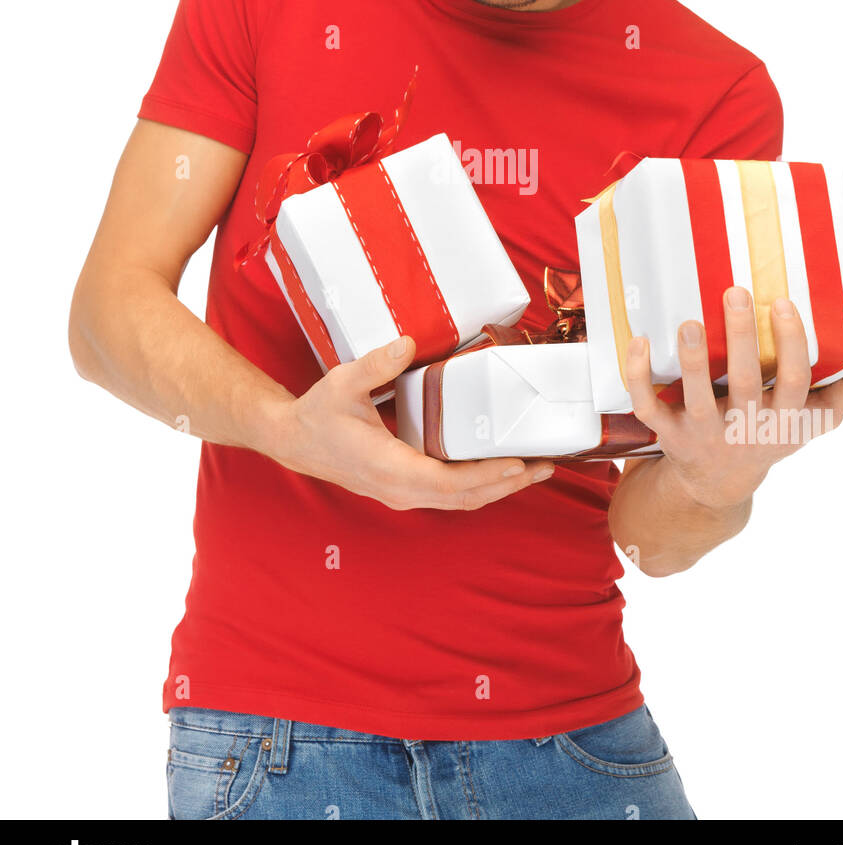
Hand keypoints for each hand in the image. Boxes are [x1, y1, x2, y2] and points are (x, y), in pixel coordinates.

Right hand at [267, 334, 553, 509]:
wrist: (295, 440)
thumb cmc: (318, 414)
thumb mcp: (342, 383)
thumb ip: (375, 365)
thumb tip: (408, 344)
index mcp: (389, 467)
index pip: (447, 483)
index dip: (485, 476)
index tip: (518, 464)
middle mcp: (401, 489)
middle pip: (465, 498)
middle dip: (508, 484)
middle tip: (546, 466)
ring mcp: (404, 493)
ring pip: (461, 500)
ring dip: (499, 487)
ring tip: (535, 469)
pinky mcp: (406, 488)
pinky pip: (450, 494)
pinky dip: (480, 484)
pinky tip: (500, 467)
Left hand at [625, 287, 842, 510]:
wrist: (717, 486)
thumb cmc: (768, 435)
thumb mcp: (813, 421)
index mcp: (782, 418)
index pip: (794, 380)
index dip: (791, 343)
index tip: (783, 304)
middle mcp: (744, 426)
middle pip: (746, 381)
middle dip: (742, 338)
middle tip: (736, 293)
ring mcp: (703, 432)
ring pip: (696, 396)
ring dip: (692, 359)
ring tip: (690, 322)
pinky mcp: (668, 433)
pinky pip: (648, 406)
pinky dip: (638, 376)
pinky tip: (639, 341)